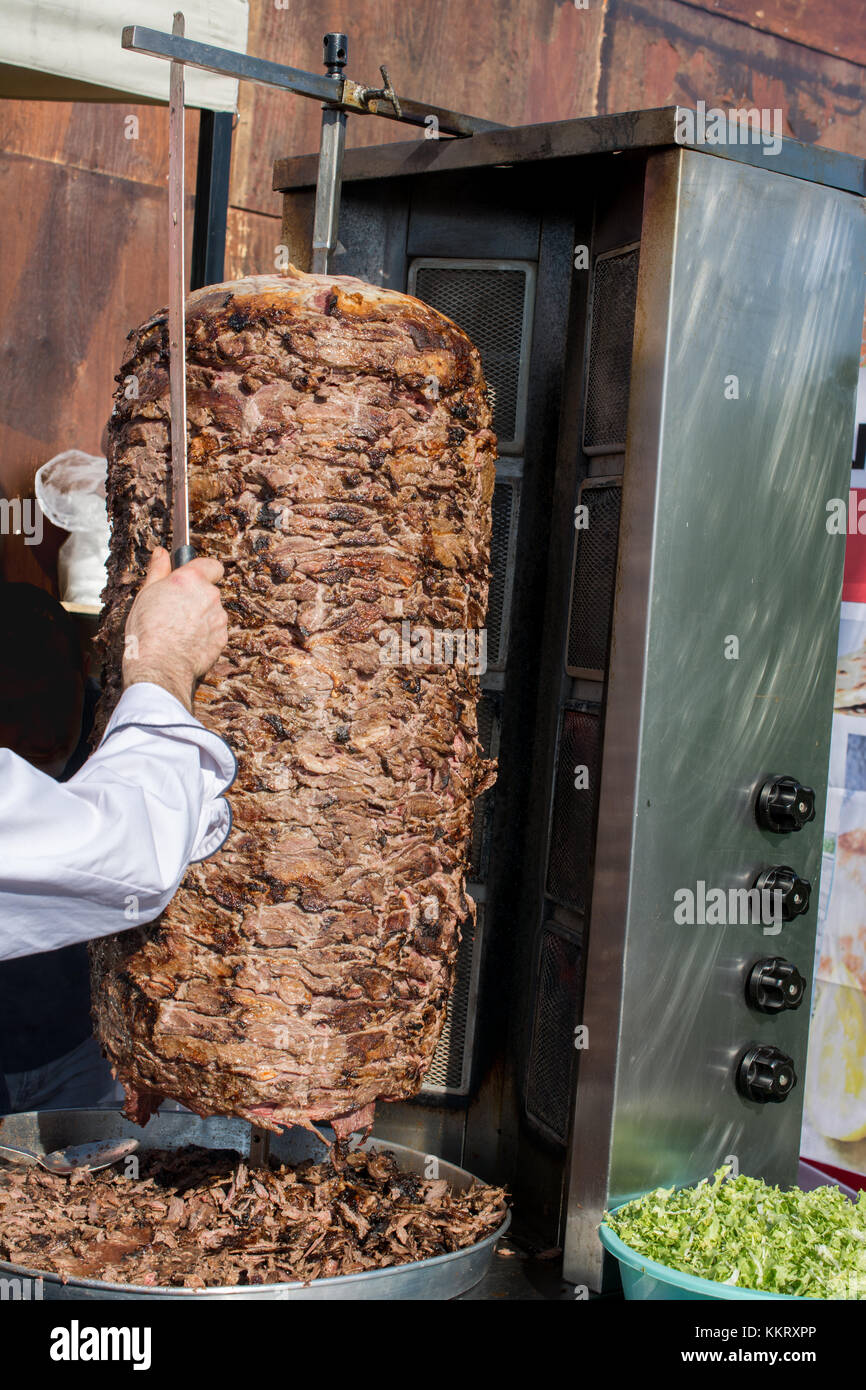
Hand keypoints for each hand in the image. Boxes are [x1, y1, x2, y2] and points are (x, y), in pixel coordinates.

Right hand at [122, 548, 227, 711]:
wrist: (159, 666)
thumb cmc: (147, 631)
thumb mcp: (146, 594)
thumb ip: (158, 570)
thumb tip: (161, 553)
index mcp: (191, 579)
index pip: (212, 565)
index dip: (203, 572)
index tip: (193, 580)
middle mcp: (210, 595)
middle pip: (210, 591)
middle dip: (197, 598)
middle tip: (175, 611)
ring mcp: (219, 618)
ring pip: (213, 613)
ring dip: (201, 618)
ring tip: (179, 631)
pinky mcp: (223, 638)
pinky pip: (215, 632)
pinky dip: (205, 636)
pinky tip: (187, 643)